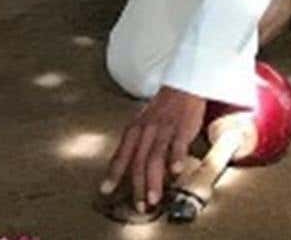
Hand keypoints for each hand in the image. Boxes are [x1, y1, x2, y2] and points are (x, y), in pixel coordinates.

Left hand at [101, 86, 206, 214]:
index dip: (114, 173)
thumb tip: (130, 168)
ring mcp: (164, 129)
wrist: (184, 84)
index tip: (105, 190)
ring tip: (153, 199)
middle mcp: (147, 130)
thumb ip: (138, 143)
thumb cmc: (164, 107)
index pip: (121, 154)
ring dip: (154, 180)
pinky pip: (178, 144)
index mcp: (135, 128)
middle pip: (139, 161)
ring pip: (155, 157)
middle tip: (138, 207)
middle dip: (137, 186)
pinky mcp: (183, 128)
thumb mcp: (144, 121)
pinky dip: (177, 158)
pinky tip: (176, 172)